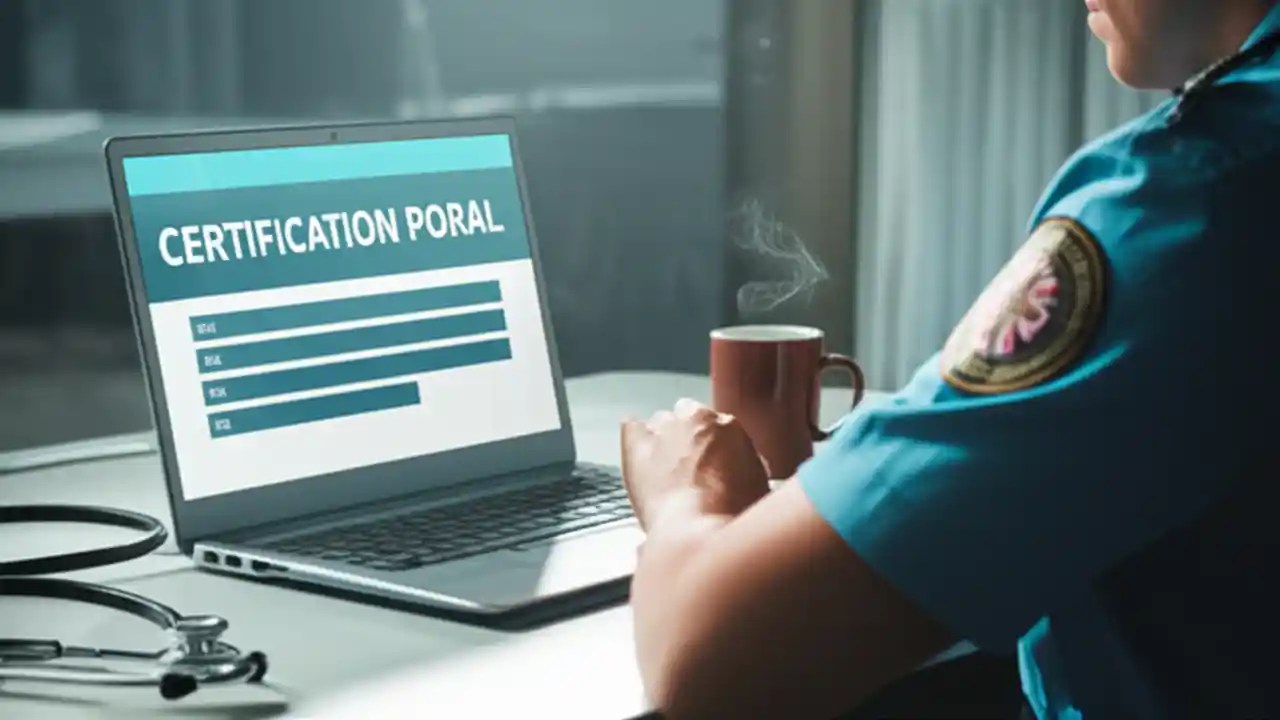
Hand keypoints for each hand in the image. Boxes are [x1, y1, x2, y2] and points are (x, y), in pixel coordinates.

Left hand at [621, 398, 769, 529]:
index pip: (719, 427)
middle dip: (689, 440)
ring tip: (664, 476)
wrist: (696, 534)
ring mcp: (662, 428)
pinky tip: (642, 463)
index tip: (713, 466)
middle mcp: (696, 418)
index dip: (715, 449)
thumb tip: (738, 470)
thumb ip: (744, 467)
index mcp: (730, 427)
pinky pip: (632, 427)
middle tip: (690, 473)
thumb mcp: (756, 489)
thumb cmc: (729, 517)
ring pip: (661, 423)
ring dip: (663, 442)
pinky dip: (636, 441)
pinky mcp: (635, 442)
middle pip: (689, 418)